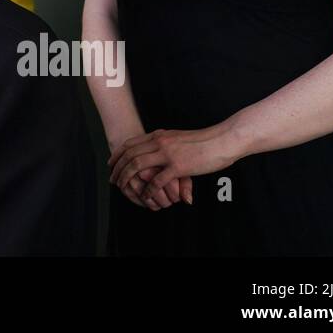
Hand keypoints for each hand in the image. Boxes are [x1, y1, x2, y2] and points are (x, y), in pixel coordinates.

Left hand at [108, 126, 235, 203]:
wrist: (221, 140)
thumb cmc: (203, 141)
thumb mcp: (178, 138)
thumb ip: (165, 143)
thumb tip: (157, 149)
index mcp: (158, 135)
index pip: (130, 143)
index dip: (118, 154)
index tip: (111, 163)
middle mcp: (159, 142)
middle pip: (129, 154)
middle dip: (118, 167)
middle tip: (112, 178)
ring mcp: (168, 154)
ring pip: (138, 165)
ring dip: (127, 177)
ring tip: (122, 187)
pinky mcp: (179, 166)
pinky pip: (158, 180)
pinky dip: (149, 189)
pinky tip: (146, 196)